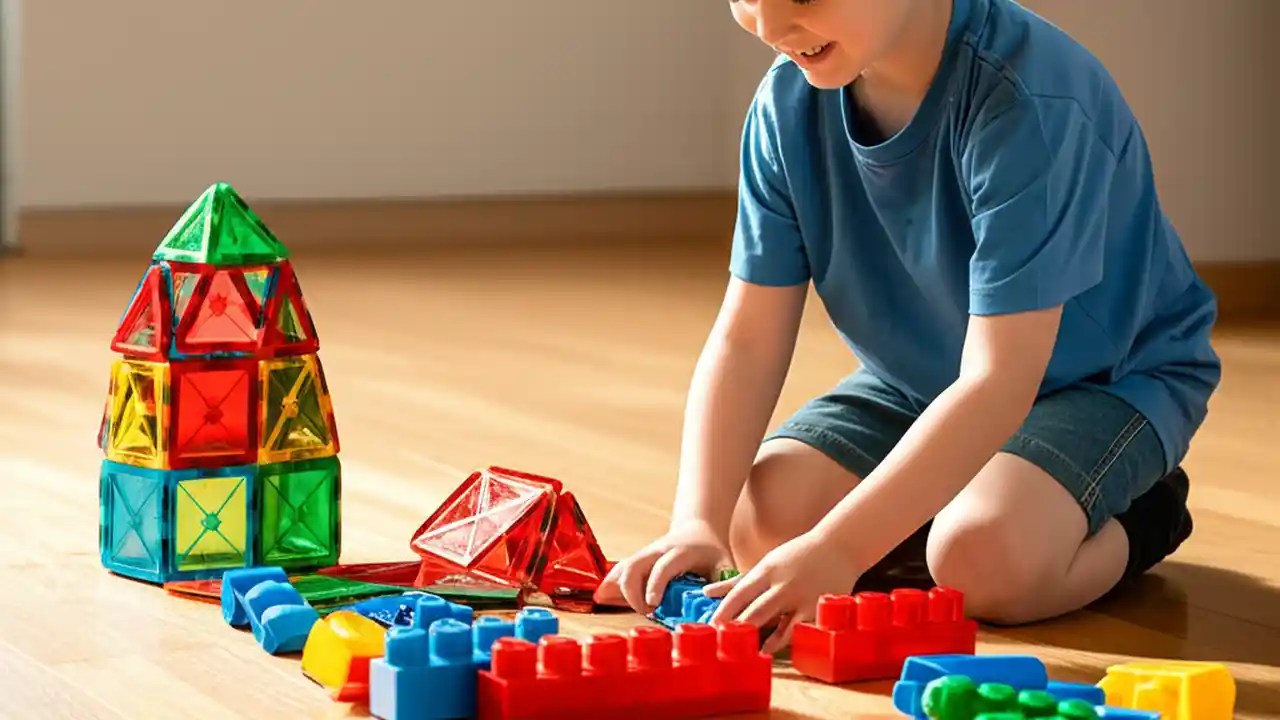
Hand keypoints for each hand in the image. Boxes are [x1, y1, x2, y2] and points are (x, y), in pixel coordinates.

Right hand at [594, 518, 733, 613]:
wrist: (697, 529)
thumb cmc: (712, 553)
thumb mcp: (725, 566)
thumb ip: (723, 589)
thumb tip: (718, 617)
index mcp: (682, 552)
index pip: (664, 567)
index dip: (655, 585)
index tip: (652, 606)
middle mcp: (658, 551)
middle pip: (634, 566)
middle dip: (632, 592)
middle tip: (645, 612)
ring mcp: (644, 555)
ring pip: (622, 567)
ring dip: (618, 589)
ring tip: (626, 609)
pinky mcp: (636, 560)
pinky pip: (618, 571)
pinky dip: (609, 584)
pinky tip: (603, 598)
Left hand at [704, 529, 860, 653]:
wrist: (839, 548)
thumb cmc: (797, 557)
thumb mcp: (766, 564)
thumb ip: (737, 581)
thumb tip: (706, 593)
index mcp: (767, 571)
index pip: (740, 593)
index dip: (724, 611)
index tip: (710, 626)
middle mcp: (783, 585)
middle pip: (755, 611)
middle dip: (737, 628)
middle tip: (721, 643)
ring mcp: (802, 599)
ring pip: (778, 624)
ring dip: (761, 639)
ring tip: (745, 652)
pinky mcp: (818, 611)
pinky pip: (799, 630)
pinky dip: (785, 641)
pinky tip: (772, 651)